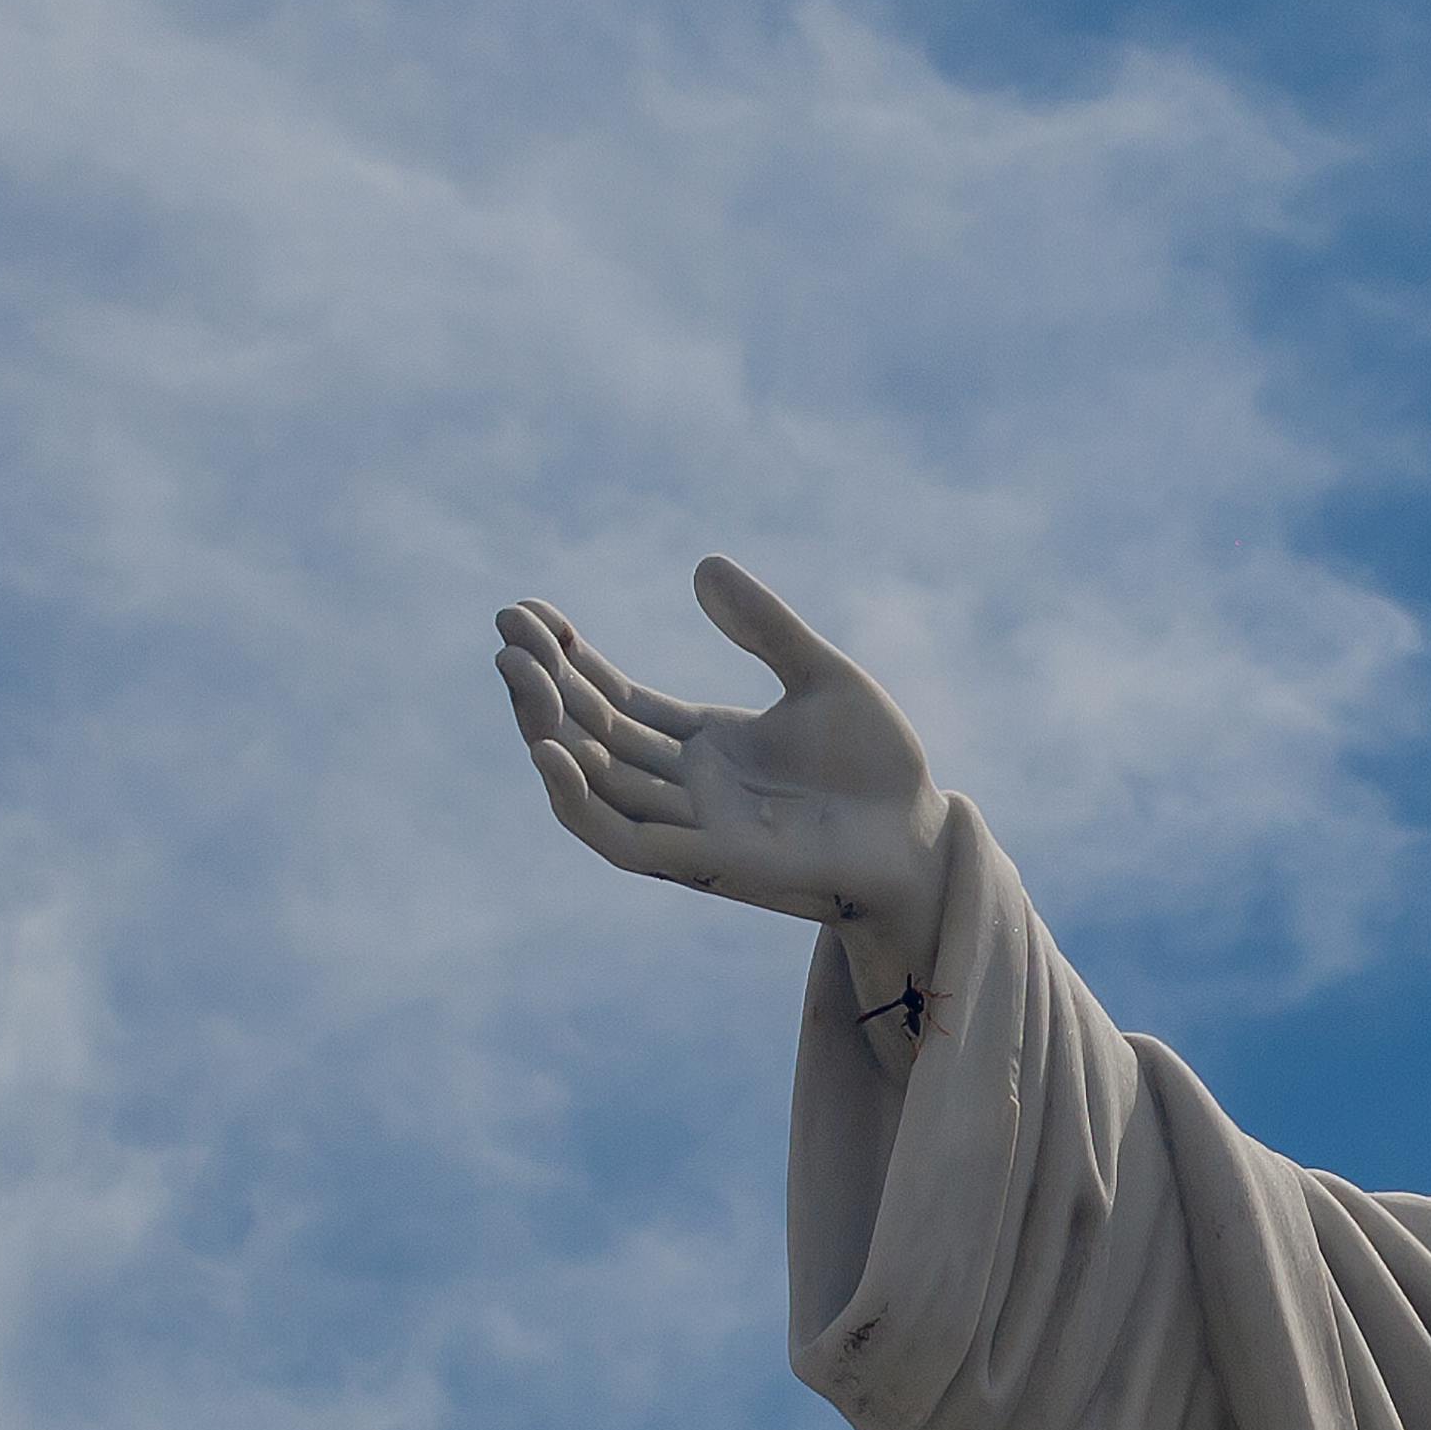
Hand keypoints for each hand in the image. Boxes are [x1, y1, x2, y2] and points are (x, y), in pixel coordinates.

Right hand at [494, 560, 945, 959]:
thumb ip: (763, 627)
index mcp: (706, 746)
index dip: (568, 659)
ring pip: (593, 782)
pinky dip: (580, 801)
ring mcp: (693, 827)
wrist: (924, 835)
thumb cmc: (881, 766)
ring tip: (517, 671)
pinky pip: (623, 839)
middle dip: (543, 686)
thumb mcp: (821, 676)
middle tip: (506, 633)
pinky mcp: (707, 862)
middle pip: (590, 736)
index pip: (615, 700)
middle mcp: (687, 788)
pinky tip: (552, 749)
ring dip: (547, 729)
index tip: (526, 613)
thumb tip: (702, 566)